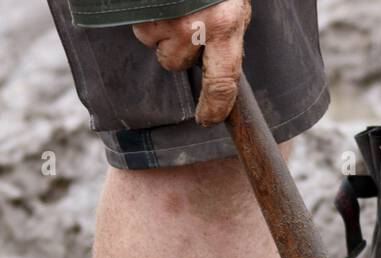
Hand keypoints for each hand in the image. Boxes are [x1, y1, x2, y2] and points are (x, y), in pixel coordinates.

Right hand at [132, 0, 251, 126]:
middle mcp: (194, 27)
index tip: (207, 118)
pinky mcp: (142, 7)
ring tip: (175, 8)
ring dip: (162, 31)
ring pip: (154, 43)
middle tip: (189, 27)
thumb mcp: (235, 8)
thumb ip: (228, 37)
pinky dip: (148, 16)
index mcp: (226, 28)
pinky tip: (161, 4)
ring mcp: (164, 16)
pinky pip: (140, 23)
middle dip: (180, 51)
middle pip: (174, 63)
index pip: (222, 84)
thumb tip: (221, 71)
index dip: (214, 107)